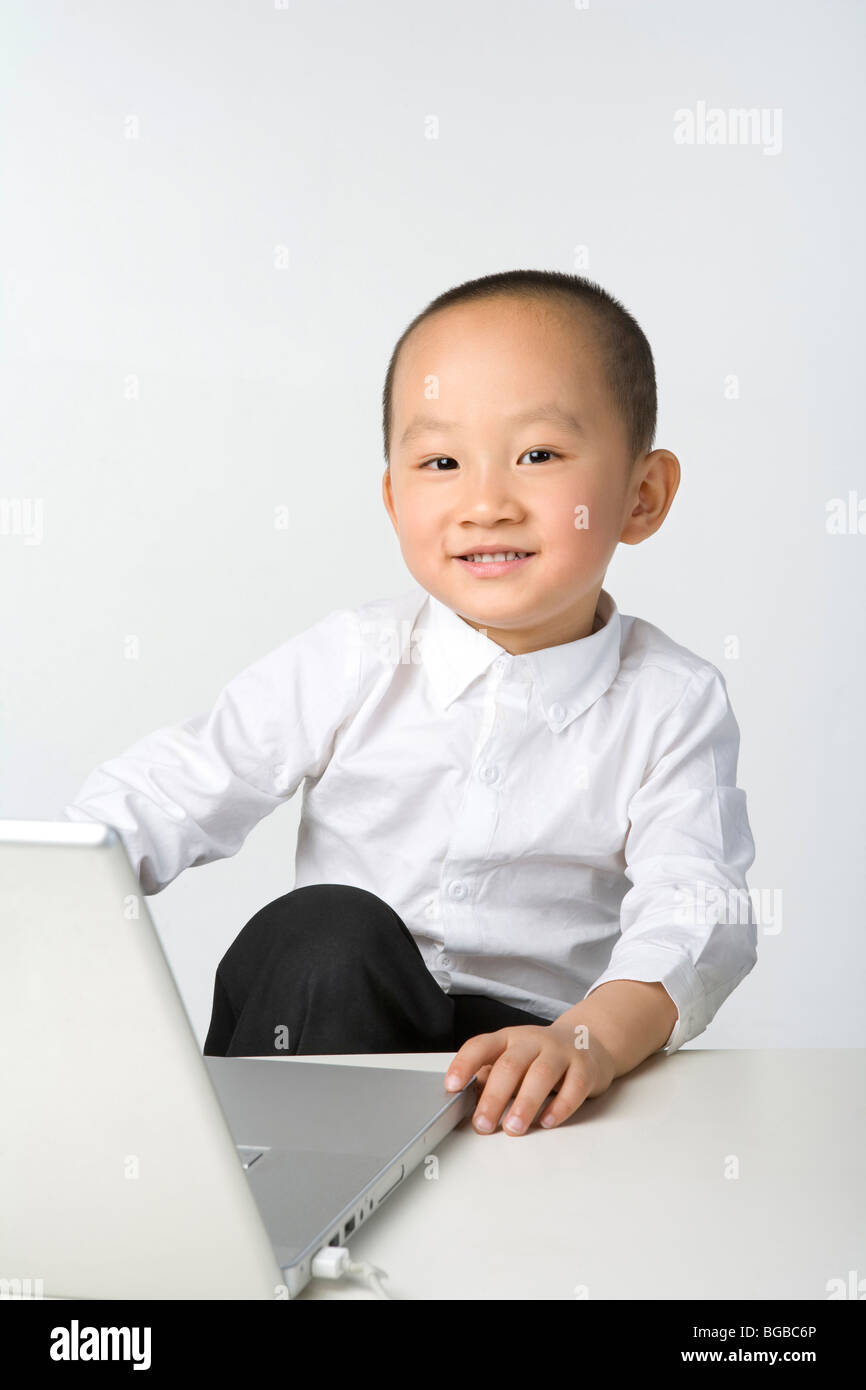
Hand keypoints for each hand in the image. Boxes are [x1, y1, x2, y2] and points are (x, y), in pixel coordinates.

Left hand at [444, 1021, 616, 1134]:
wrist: (588, 1041)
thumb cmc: (541, 1055)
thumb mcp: (513, 1058)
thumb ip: (491, 1076)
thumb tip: (468, 1097)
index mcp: (509, 1038)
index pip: (481, 1046)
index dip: (464, 1064)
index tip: (452, 1086)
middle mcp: (533, 1041)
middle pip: (511, 1065)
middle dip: (494, 1097)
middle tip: (483, 1124)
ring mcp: (561, 1053)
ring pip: (541, 1074)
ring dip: (525, 1103)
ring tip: (513, 1128)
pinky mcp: (584, 1069)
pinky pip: (573, 1087)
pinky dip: (560, 1107)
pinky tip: (547, 1122)